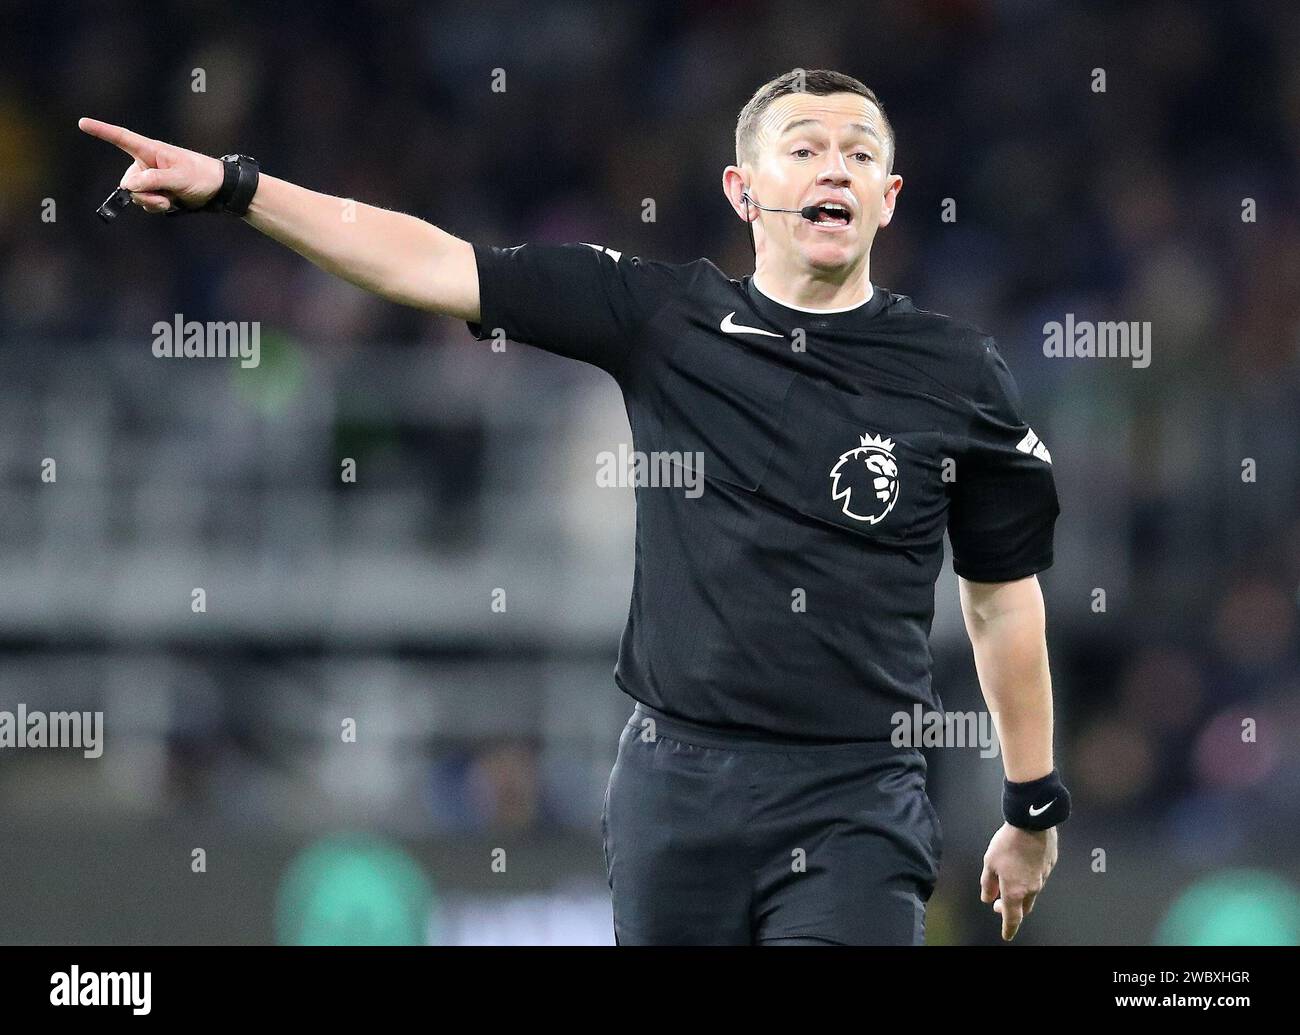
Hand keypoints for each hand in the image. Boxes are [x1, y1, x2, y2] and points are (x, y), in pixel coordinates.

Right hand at [78, 117, 224, 212]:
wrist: (217, 189)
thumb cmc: (201, 175)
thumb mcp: (178, 178)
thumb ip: (153, 180)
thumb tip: (129, 185)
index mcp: (150, 150)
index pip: (122, 138)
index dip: (102, 131)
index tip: (82, 123)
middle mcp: (146, 162)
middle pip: (129, 182)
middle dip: (144, 194)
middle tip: (166, 196)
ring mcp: (150, 178)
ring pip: (136, 196)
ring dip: (152, 202)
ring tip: (172, 198)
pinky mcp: (155, 191)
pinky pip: (145, 203)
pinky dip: (156, 206)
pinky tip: (171, 202)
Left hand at [980, 821, 1056, 941]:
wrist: (1032, 823)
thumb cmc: (1008, 842)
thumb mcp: (990, 863)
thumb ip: (988, 883)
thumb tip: (987, 898)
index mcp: (1015, 890)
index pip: (1013, 918)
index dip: (1009, 928)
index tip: (1006, 935)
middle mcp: (1032, 888)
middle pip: (1024, 907)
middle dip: (1013, 909)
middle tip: (1000, 903)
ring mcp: (1043, 877)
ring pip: (1033, 893)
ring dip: (1021, 893)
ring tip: (1009, 881)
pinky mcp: (1050, 865)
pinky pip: (1039, 877)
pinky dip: (1029, 877)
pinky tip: (1022, 866)